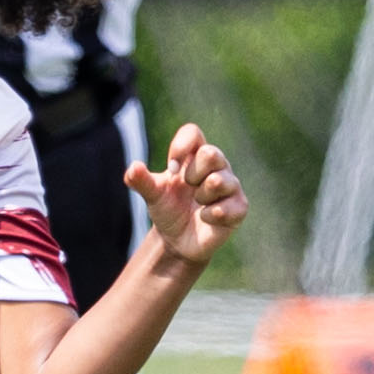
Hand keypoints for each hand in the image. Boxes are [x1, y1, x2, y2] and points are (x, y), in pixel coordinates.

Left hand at [131, 122, 247, 267]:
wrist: (177, 240)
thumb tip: (133, 167)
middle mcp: (217, 167)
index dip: (181, 146)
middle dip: (192, 174)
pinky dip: (209, 215)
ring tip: (197, 203)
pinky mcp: (239, 207)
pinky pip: (228, 207)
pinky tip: (204, 218)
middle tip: (188, 187)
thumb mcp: (153, 195)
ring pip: (219, 180)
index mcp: (194, 157)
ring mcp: (231, 186)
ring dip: (201, 196)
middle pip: (211, 153)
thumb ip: (141, 181)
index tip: (171, 167)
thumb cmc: (168, 209)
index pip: (193, 133)